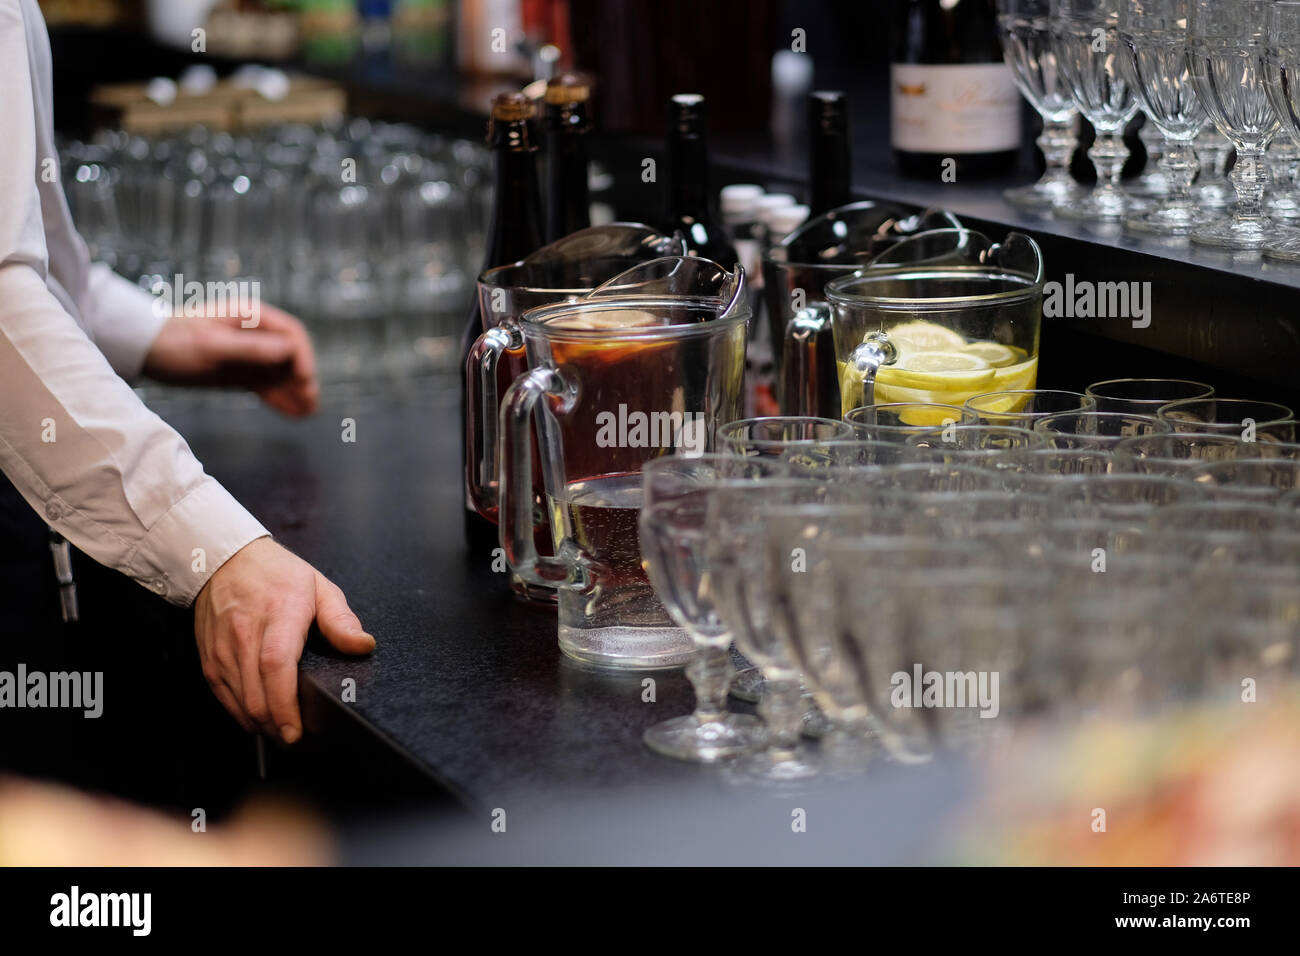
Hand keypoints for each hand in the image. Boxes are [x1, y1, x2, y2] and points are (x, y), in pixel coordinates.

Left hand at [142, 304, 319, 416]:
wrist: (143, 351)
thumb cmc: (174, 342)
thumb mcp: (211, 345)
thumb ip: (250, 348)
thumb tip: (288, 352)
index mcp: (251, 318)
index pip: (291, 334)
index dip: (302, 357)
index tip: (304, 380)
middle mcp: (255, 335)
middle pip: (291, 356)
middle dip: (303, 379)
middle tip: (311, 403)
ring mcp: (248, 356)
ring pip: (282, 375)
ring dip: (296, 392)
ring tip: (308, 414)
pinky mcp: (240, 373)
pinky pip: (267, 386)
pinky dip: (280, 399)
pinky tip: (293, 414)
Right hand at [194, 538, 374, 742]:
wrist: (225, 560)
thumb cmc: (276, 573)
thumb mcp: (319, 587)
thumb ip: (342, 620)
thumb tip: (363, 646)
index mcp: (278, 615)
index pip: (276, 666)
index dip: (285, 705)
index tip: (298, 730)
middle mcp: (245, 635)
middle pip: (256, 696)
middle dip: (279, 728)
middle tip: (304, 740)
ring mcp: (223, 651)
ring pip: (240, 704)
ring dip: (264, 727)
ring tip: (288, 733)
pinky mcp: (209, 661)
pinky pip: (226, 700)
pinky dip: (245, 716)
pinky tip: (265, 719)